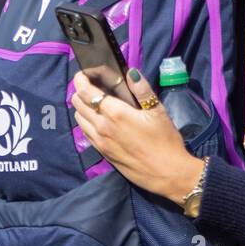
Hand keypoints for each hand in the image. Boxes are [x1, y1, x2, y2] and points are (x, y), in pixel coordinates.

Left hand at [70, 69, 202, 203]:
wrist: (167, 173)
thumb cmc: (165, 140)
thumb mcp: (158, 111)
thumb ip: (142, 90)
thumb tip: (130, 72)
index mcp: (115, 113)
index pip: (85, 91)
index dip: (81, 79)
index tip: (85, 73)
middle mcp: (101, 126)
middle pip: (77, 103)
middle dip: (81, 91)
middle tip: (93, 86)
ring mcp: (99, 141)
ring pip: (78, 118)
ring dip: (83, 107)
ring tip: (97, 102)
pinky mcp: (102, 152)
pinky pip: (85, 132)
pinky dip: (87, 122)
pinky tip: (100, 120)